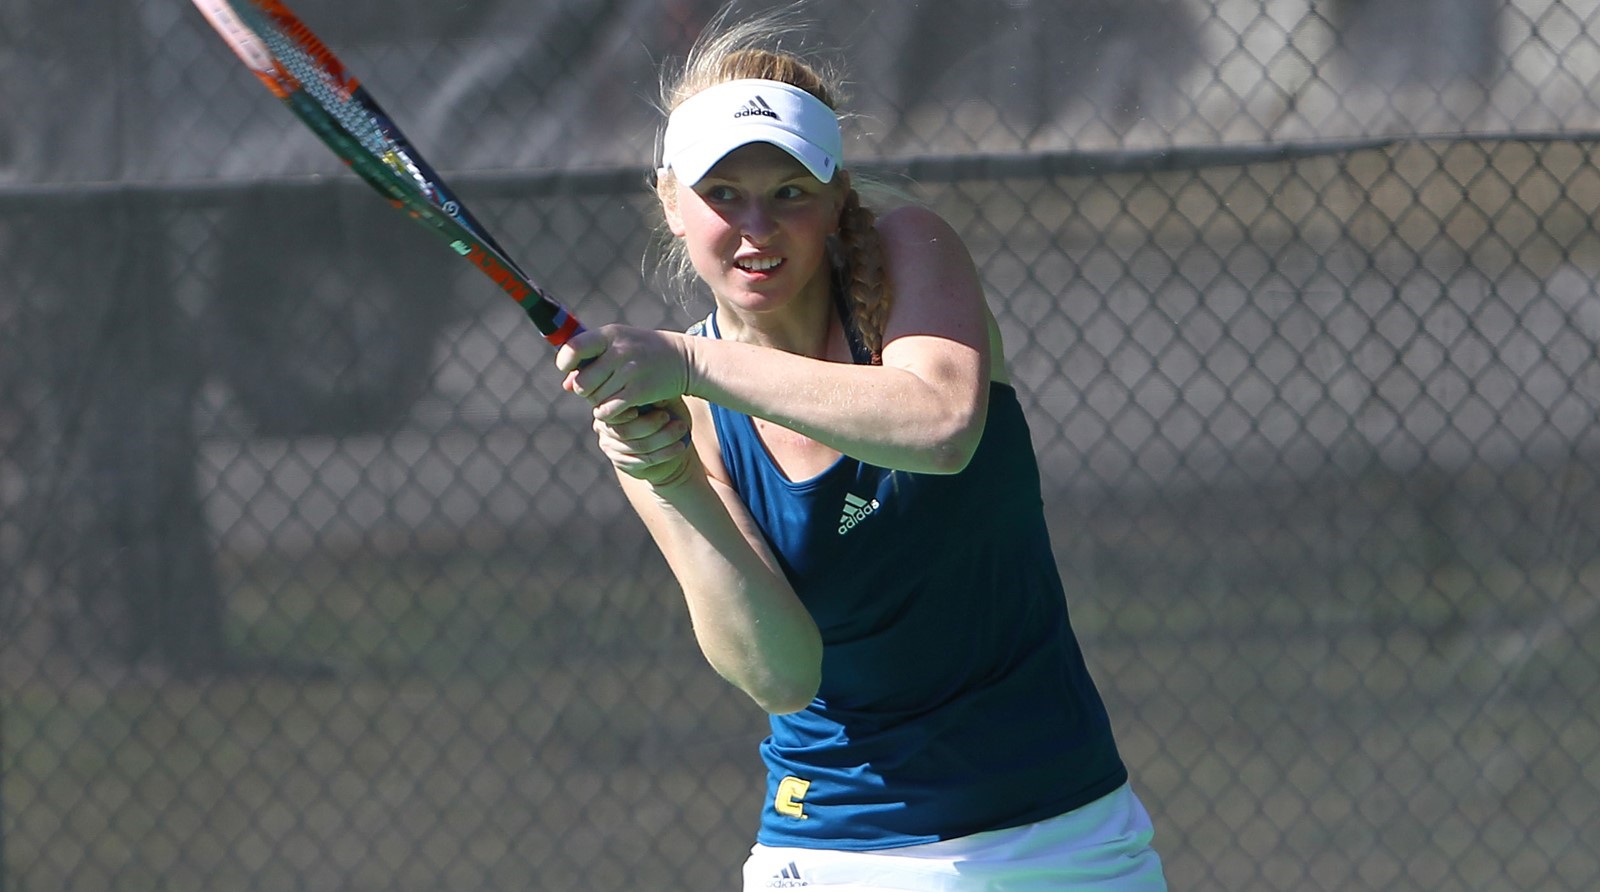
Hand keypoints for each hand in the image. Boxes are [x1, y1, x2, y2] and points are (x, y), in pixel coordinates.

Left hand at [556, 324, 690, 421]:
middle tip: (598, 388)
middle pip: (582, 383)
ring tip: (613, 395)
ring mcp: (629, 371)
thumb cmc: (644, 352)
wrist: (684, 359)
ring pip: (595, 399)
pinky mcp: (639, 391)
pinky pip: (609, 410)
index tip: (569, 369)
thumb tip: (567, 385)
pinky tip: (620, 408)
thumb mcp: (618, 345)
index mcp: (610, 335)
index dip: (565, 362)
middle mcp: (618, 351)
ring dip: (600, 402)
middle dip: (586, 390)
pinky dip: (610, 413)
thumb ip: (591, 360)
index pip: (573, 348)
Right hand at [590, 399, 694, 486]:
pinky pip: (641, 461)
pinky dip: (663, 454)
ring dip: (663, 439)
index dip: (628, 412)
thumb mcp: (664, 399)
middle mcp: (604, 426)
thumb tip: (658, 397)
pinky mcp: (620, 462)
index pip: (613, 410)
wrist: (668, 440)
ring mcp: (610, 446)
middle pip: (625, 431)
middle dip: (651, 425)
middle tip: (671, 417)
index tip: (643, 409)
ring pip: (636, 447)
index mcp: (609, 405)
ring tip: (682, 429)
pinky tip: (680, 446)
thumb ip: (657, 395)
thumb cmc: (665, 410)